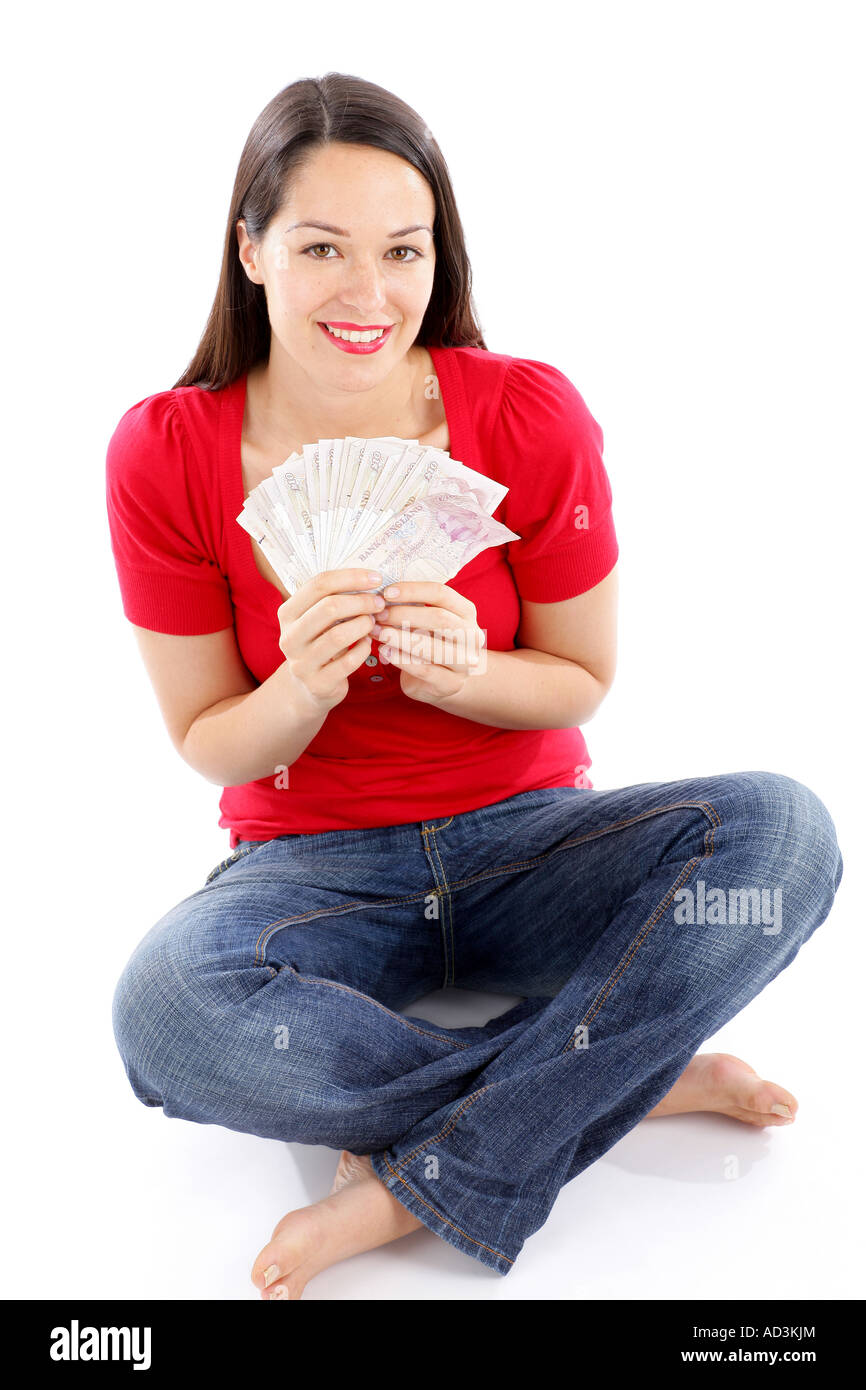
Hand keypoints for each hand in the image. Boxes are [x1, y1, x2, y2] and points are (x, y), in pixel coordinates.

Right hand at [276, 569, 386, 712]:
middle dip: (360, 601)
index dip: (351, 577)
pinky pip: (348, 662)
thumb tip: (369, 578)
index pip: (318, 585)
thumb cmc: (318, 644)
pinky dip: (363, 650)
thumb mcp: (316, 620)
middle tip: (379, 603)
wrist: (306, 689)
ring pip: (338, 635)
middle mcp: (289, 637)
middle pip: (328, 608)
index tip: (376, 578)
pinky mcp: (318, 684)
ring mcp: (301, 663)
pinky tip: (368, 644)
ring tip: (373, 622)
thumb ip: (332, 599)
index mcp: (287, 613)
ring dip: (363, 625)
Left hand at [372, 581, 485, 703]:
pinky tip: (385, 652)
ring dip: (400, 638)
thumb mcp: (429, 621)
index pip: (441, 593)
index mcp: (466, 612)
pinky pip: (425, 670)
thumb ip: (414, 608)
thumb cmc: (433, 642)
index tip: (386, 592)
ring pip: (433, 647)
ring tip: (378, 632)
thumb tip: (381, 597)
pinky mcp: (451, 683)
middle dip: (404, 615)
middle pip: (439, 619)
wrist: (448, 681)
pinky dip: (402, 660)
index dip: (413, 591)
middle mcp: (471, 635)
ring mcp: (465, 661)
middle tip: (379, 615)